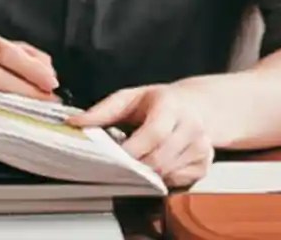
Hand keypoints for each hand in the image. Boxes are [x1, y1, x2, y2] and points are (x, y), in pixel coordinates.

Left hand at [66, 84, 213, 187]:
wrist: (196, 106)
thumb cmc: (158, 102)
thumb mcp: (129, 98)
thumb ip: (102, 111)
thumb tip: (75, 123)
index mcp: (171, 106)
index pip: (153, 134)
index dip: (131, 150)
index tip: (112, 158)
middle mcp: (191, 126)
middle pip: (159, 159)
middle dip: (134, 167)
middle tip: (117, 166)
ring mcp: (201, 147)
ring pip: (166, 173)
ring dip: (146, 174)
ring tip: (136, 161)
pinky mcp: (205, 164)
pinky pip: (177, 181)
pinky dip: (161, 178)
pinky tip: (155, 164)